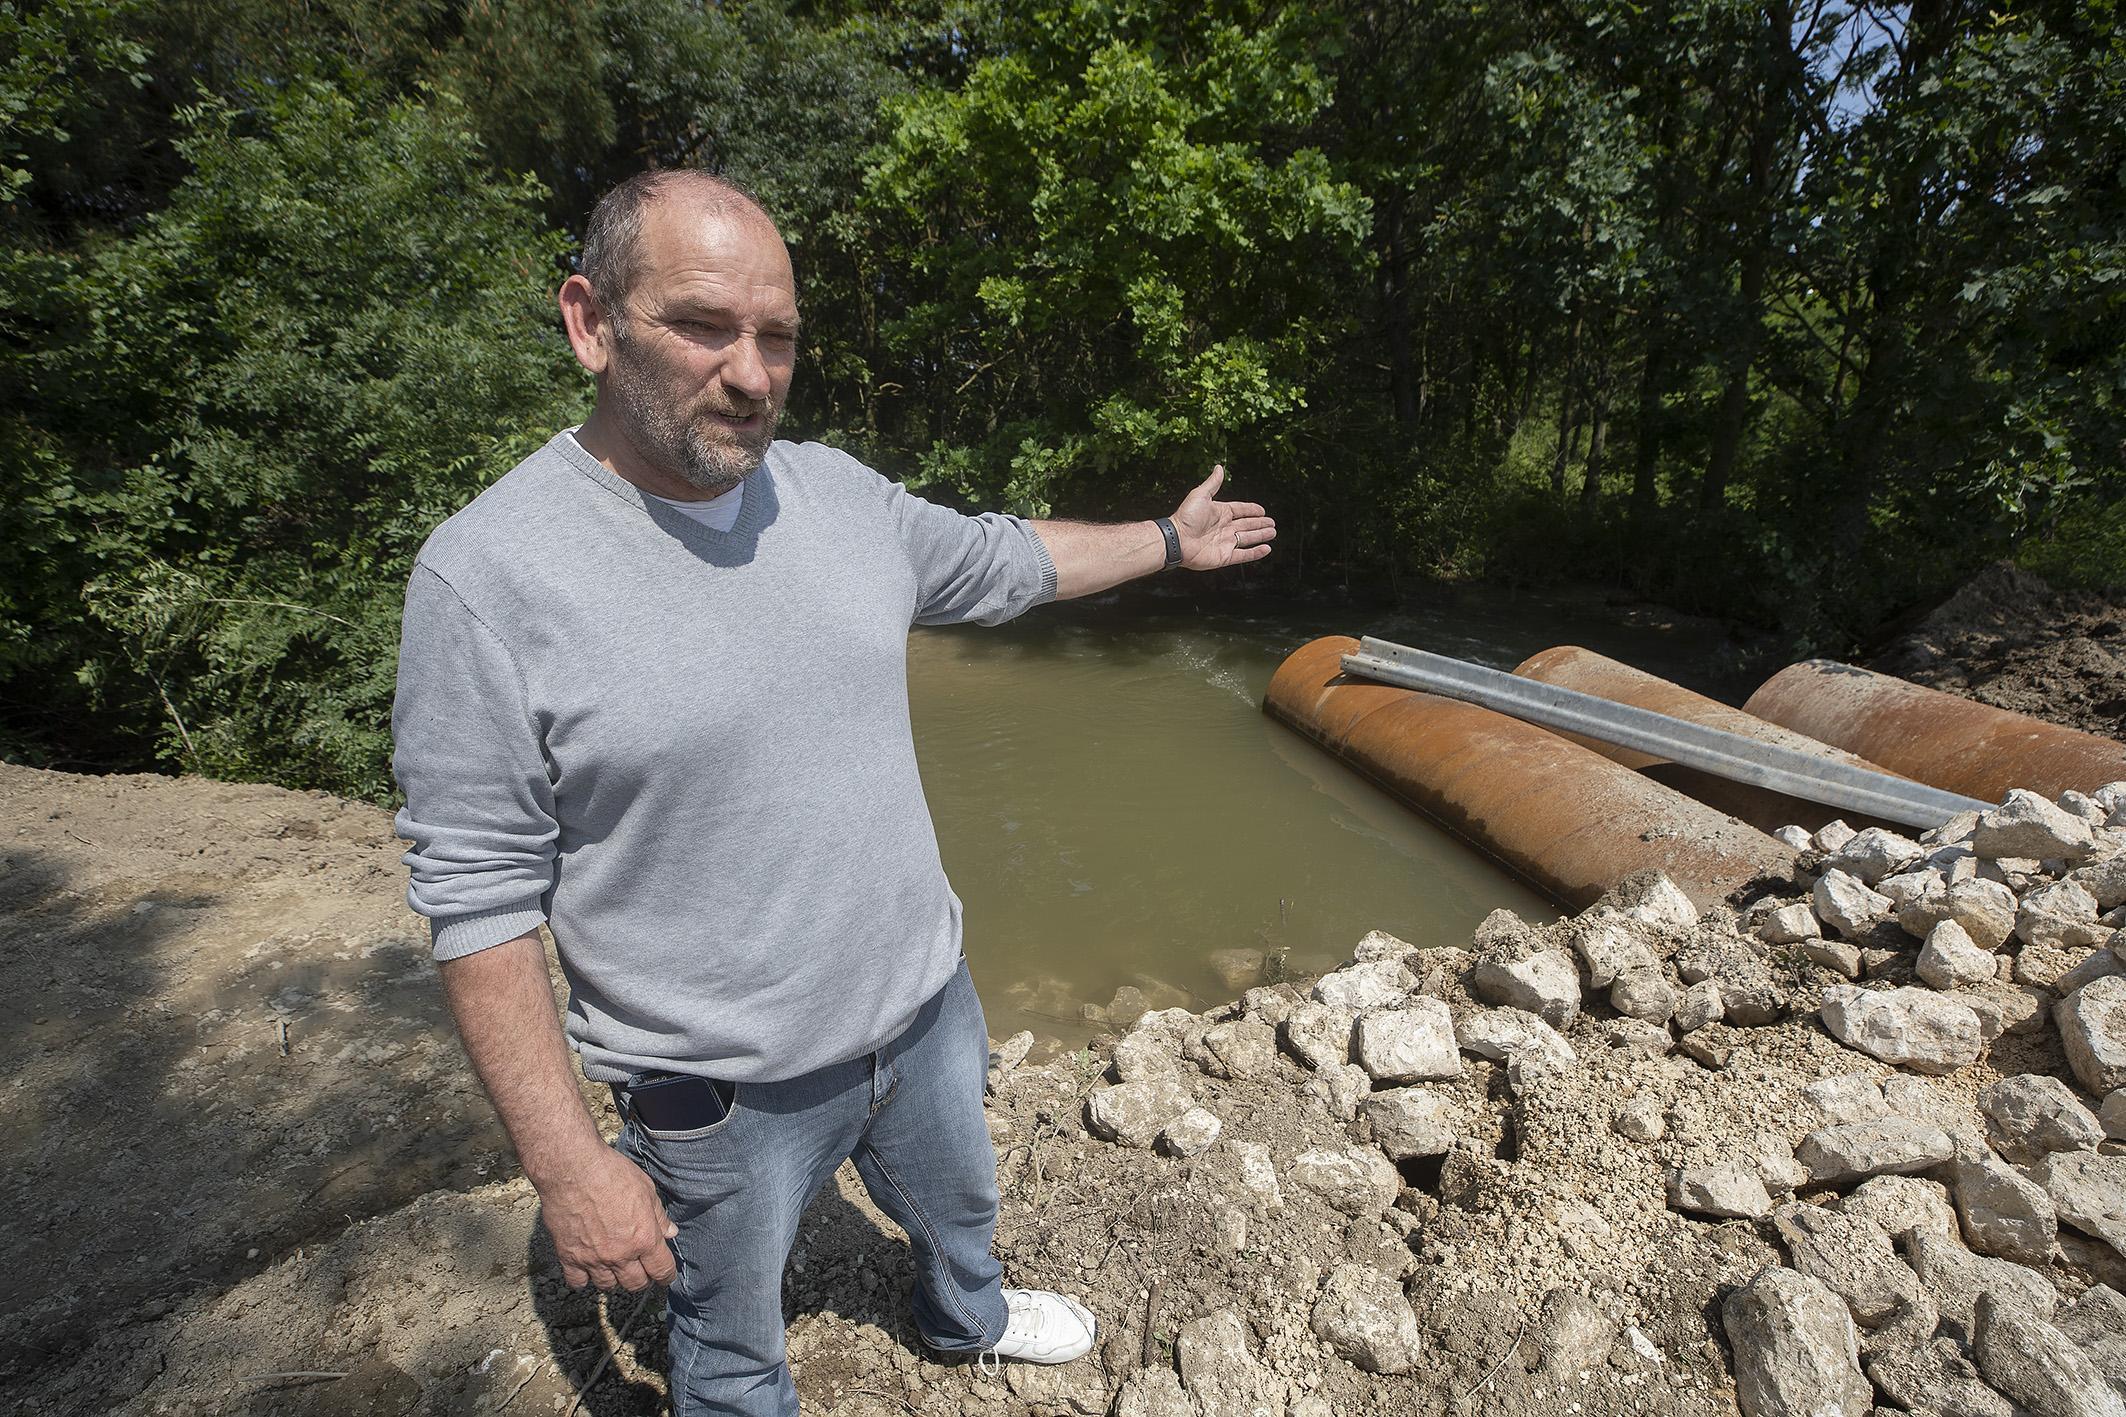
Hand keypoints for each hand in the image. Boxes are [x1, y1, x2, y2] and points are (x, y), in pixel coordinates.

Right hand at [535, 1144, 678, 1291]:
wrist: (573, 1169)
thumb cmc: (611, 1173)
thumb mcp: (646, 1189)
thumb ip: (659, 1216)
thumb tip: (670, 1232)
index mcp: (644, 1238)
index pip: (661, 1270)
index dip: (666, 1276)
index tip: (665, 1276)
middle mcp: (620, 1254)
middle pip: (635, 1284)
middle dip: (642, 1279)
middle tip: (641, 1270)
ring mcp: (593, 1258)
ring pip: (608, 1285)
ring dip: (614, 1279)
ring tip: (614, 1267)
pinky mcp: (569, 1256)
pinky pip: (578, 1282)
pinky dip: (584, 1279)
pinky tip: (587, 1268)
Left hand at [1170, 465, 1274, 569]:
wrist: (1177, 540)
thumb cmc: (1186, 517)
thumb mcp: (1200, 495)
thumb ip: (1213, 483)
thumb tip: (1219, 467)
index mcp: (1220, 513)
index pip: (1240, 510)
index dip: (1252, 510)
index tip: (1262, 510)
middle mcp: (1224, 528)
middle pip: (1247, 525)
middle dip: (1260, 524)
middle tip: (1272, 523)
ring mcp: (1225, 542)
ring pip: (1248, 538)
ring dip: (1261, 535)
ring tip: (1272, 532)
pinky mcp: (1225, 556)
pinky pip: (1244, 555)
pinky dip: (1256, 553)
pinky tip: (1267, 549)